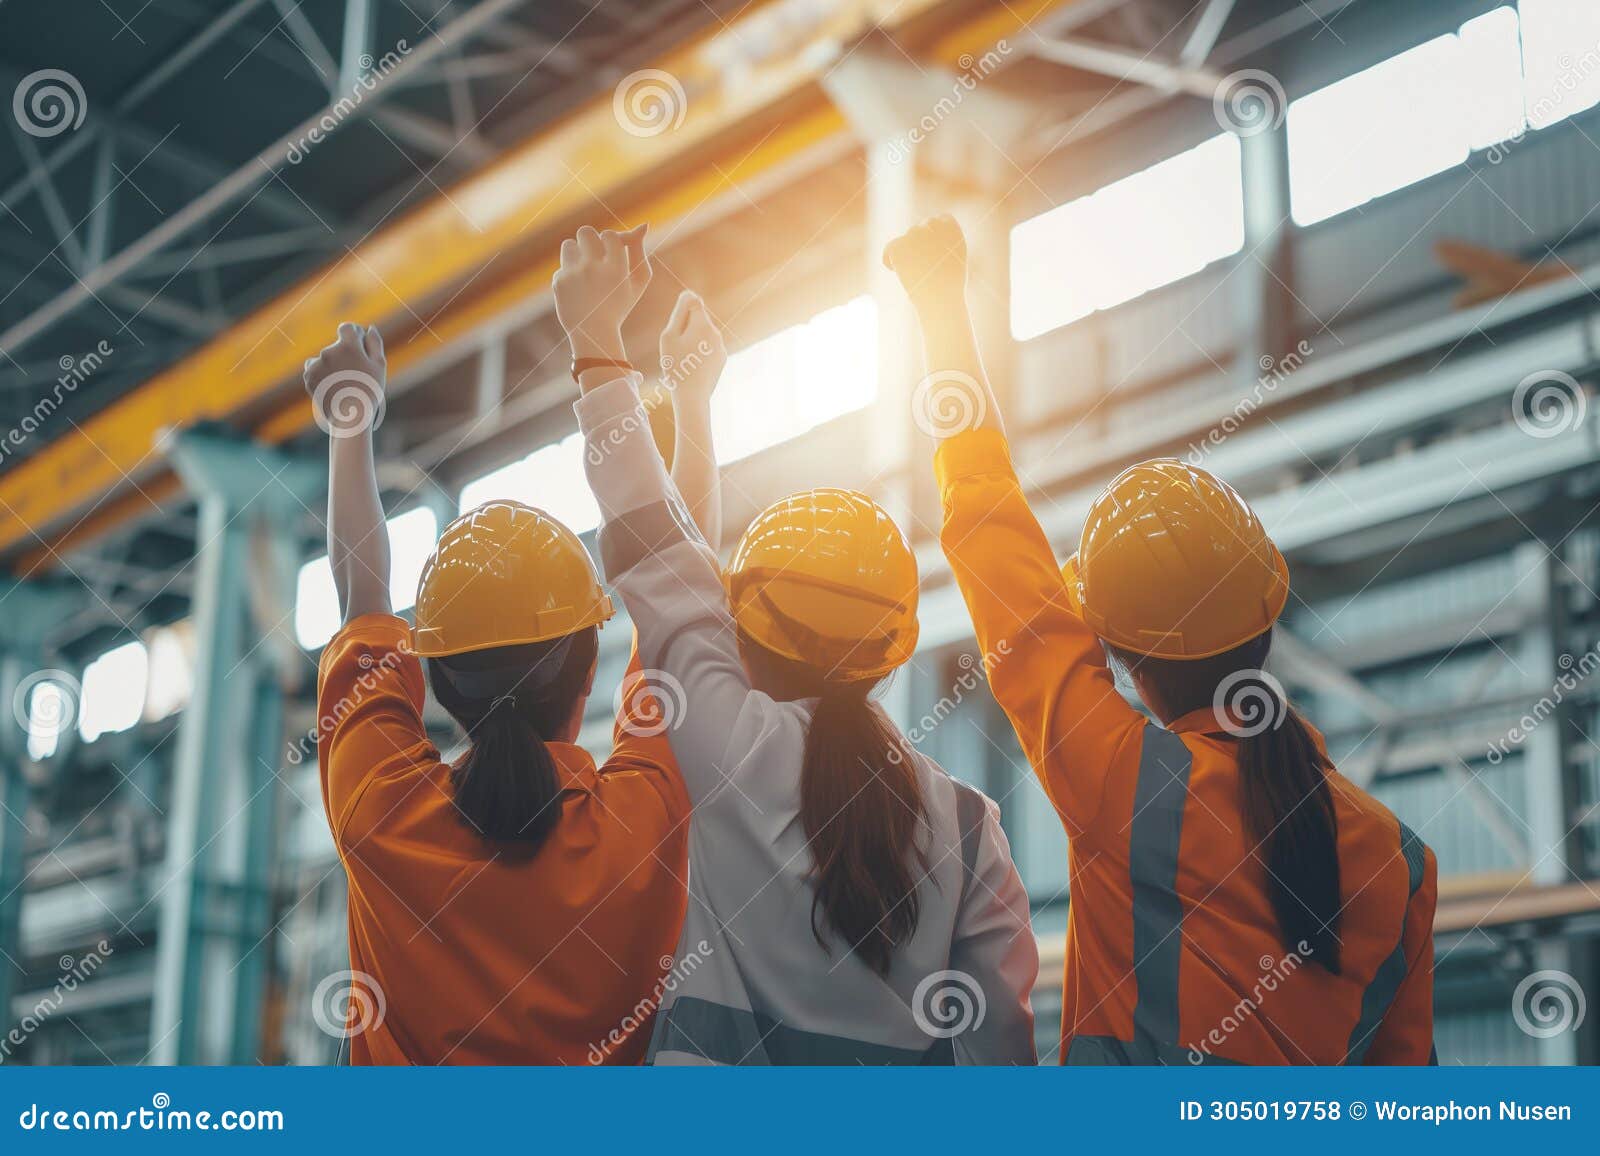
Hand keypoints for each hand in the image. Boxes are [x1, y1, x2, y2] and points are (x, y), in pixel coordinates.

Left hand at [304, 322, 385, 437]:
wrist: (349, 417)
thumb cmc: (369, 391)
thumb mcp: (379, 366)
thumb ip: (374, 343)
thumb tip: (369, 329)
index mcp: (348, 346)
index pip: (347, 328)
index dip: (354, 334)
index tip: (358, 345)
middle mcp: (328, 351)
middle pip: (336, 346)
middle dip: (344, 355)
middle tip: (355, 374)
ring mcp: (316, 363)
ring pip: (325, 358)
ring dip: (332, 365)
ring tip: (343, 383)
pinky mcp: (308, 376)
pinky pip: (314, 369)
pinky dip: (322, 375)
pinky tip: (332, 387)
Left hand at [552, 223, 651, 359]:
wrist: (595, 333)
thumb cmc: (620, 304)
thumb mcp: (638, 280)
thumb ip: (640, 251)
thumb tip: (643, 224)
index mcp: (617, 268)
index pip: (609, 234)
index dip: (610, 241)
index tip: (611, 253)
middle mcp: (594, 269)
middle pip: (586, 232)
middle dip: (589, 239)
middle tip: (593, 253)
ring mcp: (574, 275)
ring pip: (569, 244)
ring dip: (577, 253)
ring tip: (584, 270)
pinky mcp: (559, 282)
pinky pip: (562, 266)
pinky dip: (569, 275)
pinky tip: (577, 290)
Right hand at [659, 290, 726, 401]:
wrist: (692, 396)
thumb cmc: (675, 365)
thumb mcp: (669, 336)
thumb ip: (680, 313)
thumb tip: (690, 295)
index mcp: (703, 324)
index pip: (694, 302)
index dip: (682, 311)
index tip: (676, 328)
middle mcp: (716, 332)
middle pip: (698, 319)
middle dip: (687, 328)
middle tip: (677, 349)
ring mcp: (721, 346)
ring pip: (703, 334)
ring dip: (693, 341)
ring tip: (684, 360)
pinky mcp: (722, 358)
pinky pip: (708, 348)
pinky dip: (700, 352)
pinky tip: (692, 367)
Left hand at [883, 214, 967, 306]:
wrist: (941, 296)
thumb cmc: (950, 286)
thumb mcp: (954, 261)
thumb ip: (943, 245)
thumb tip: (927, 241)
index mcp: (951, 227)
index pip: (940, 220)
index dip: (934, 235)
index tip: (931, 250)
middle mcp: (932, 224)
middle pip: (919, 230)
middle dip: (917, 245)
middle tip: (919, 266)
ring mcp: (914, 233)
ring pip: (904, 240)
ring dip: (905, 254)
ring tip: (912, 274)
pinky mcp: (899, 245)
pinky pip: (889, 248)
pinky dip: (888, 258)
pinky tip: (894, 270)